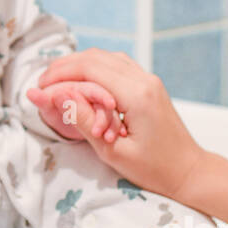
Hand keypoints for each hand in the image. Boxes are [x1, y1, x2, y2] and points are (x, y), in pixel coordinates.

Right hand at [36, 49, 227, 222]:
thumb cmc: (154, 169)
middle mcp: (144, 80)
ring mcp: (149, 79)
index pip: (89, 69)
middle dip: (64, 67)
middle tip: (42, 85)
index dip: (59, 74)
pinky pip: (117, 64)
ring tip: (56, 82)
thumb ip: (82, 120)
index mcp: (136, 95)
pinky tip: (80, 81)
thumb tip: (53, 96)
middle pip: (95, 57)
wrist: (189, 171)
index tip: (39, 89)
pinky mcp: (149, 84)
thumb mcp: (112, 151)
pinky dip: (94, 68)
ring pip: (106, 57)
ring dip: (78, 65)